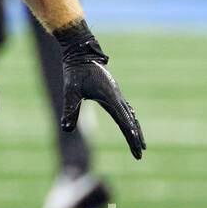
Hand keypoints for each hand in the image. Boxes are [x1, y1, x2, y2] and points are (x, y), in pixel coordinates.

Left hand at [55, 20, 145, 159]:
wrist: (81, 53)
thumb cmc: (75, 72)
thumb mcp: (70, 91)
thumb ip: (69, 110)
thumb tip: (66, 129)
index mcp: (109, 96)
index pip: (122, 118)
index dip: (129, 132)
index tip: (136, 144)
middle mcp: (116, 96)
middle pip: (130, 120)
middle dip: (136, 137)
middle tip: (140, 154)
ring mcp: (116, 94)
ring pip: (130, 115)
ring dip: (136, 130)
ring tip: (141, 144)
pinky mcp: (113, 92)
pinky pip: (126, 109)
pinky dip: (131, 120)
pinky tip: (133, 125)